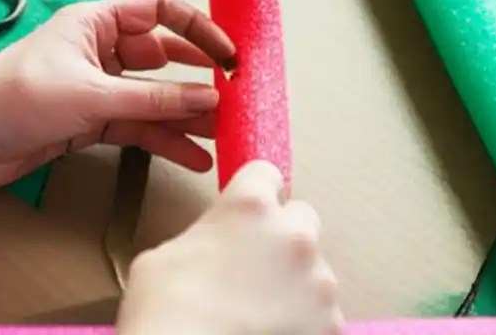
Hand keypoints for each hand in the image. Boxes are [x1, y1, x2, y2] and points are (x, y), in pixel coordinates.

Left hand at [0, 0, 234, 191]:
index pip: (160, 11)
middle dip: (202, 77)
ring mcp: (99, 88)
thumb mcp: (91, 95)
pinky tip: (194, 156)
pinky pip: (142, 127)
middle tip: (237, 94)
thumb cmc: (8, 99)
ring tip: (225, 131)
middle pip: (167, 58)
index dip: (198, 27)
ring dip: (189, 115)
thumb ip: (155, 98)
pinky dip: (167, 141)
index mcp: (96, 23)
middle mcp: (101, 51)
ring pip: (158, 98)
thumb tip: (209, 98)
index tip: (229, 52)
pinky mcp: (93, 122)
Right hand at [117, 161, 342, 334]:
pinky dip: (304, 325)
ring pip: (314, 271)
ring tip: (260, 316)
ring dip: (294, 285)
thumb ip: (205, 237)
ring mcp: (319, 280)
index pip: (265, 174)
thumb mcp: (164, 257)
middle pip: (302, 218)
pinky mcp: (331, 322)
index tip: (245, 215)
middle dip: (282, 237)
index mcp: (251, 207)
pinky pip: (322, 315)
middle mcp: (294, 234)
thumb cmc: (164, 313)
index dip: (252, 195)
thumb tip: (216, 247)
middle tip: (254, 270)